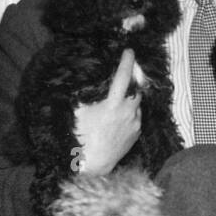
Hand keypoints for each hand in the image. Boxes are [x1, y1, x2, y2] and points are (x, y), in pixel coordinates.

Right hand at [72, 50, 140, 175]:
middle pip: (135, 90)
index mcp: (113, 104)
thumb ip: (85, 96)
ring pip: (137, 105)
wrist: (94, 164)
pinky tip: (119, 118)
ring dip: (129, 100)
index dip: (127, 61)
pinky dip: (130, 114)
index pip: (123, 76)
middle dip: (131, 82)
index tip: (129, 51)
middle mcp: (128, 112)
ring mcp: (135, 124)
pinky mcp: (137, 134)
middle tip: (123, 79)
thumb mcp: (78, 112)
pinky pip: (136, 118)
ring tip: (117, 102)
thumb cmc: (82, 138)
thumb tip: (86, 86)